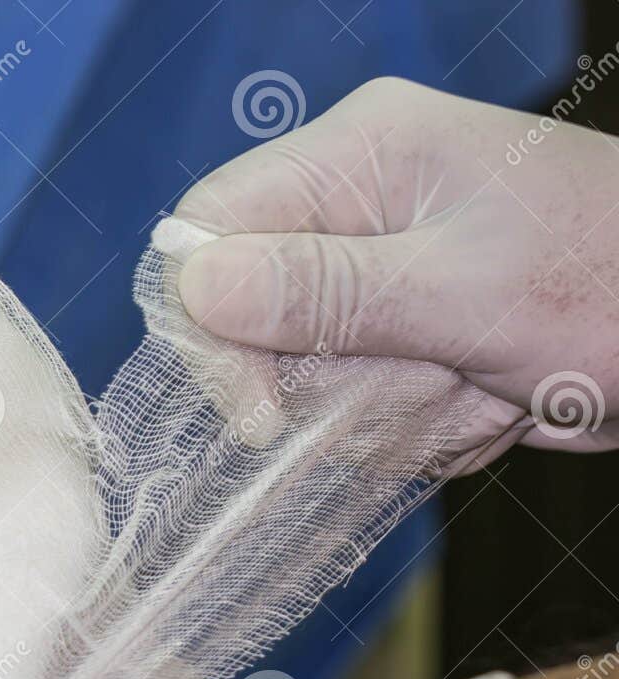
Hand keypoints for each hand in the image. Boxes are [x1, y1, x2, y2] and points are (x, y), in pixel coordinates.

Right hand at [175, 77, 618, 468]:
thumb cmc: (614, 283)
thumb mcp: (467, 291)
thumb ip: (327, 291)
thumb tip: (199, 287)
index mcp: (361, 153)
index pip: (211, 230)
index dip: (215, 330)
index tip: (263, 417)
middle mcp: (354, 205)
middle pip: (251, 319)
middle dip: (329, 383)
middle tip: (425, 389)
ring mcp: (376, 274)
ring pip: (303, 376)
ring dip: (385, 413)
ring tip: (478, 393)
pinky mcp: (399, 333)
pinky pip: (352, 404)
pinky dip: (414, 427)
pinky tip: (486, 403)